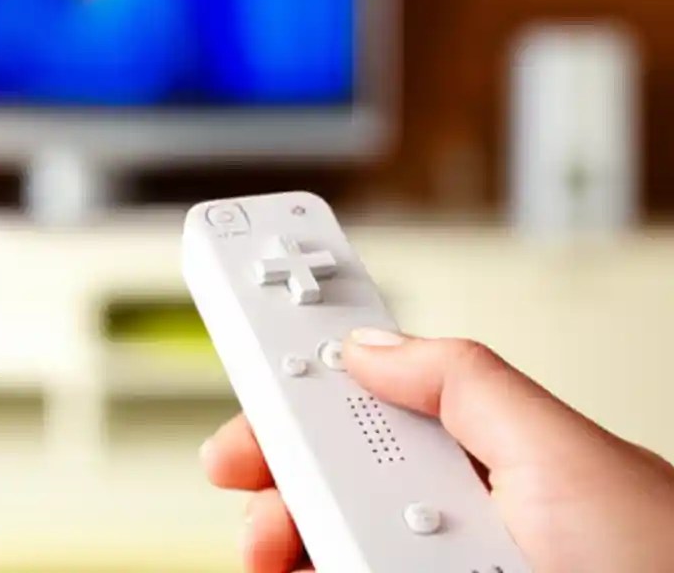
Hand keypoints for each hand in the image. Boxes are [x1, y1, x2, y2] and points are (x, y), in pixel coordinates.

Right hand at [200, 329, 673, 571]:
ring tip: (283, 552)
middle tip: (241, 467)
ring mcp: (424, 572)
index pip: (369, 393)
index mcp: (480, 455)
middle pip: (319, 473)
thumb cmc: (657, 564)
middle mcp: (447, 518)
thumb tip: (369, 344)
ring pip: (312, 546)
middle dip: (269, 460)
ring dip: (278, 537)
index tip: (232, 316)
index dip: (301, 356)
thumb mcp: (566, 456)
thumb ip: (466, 383)